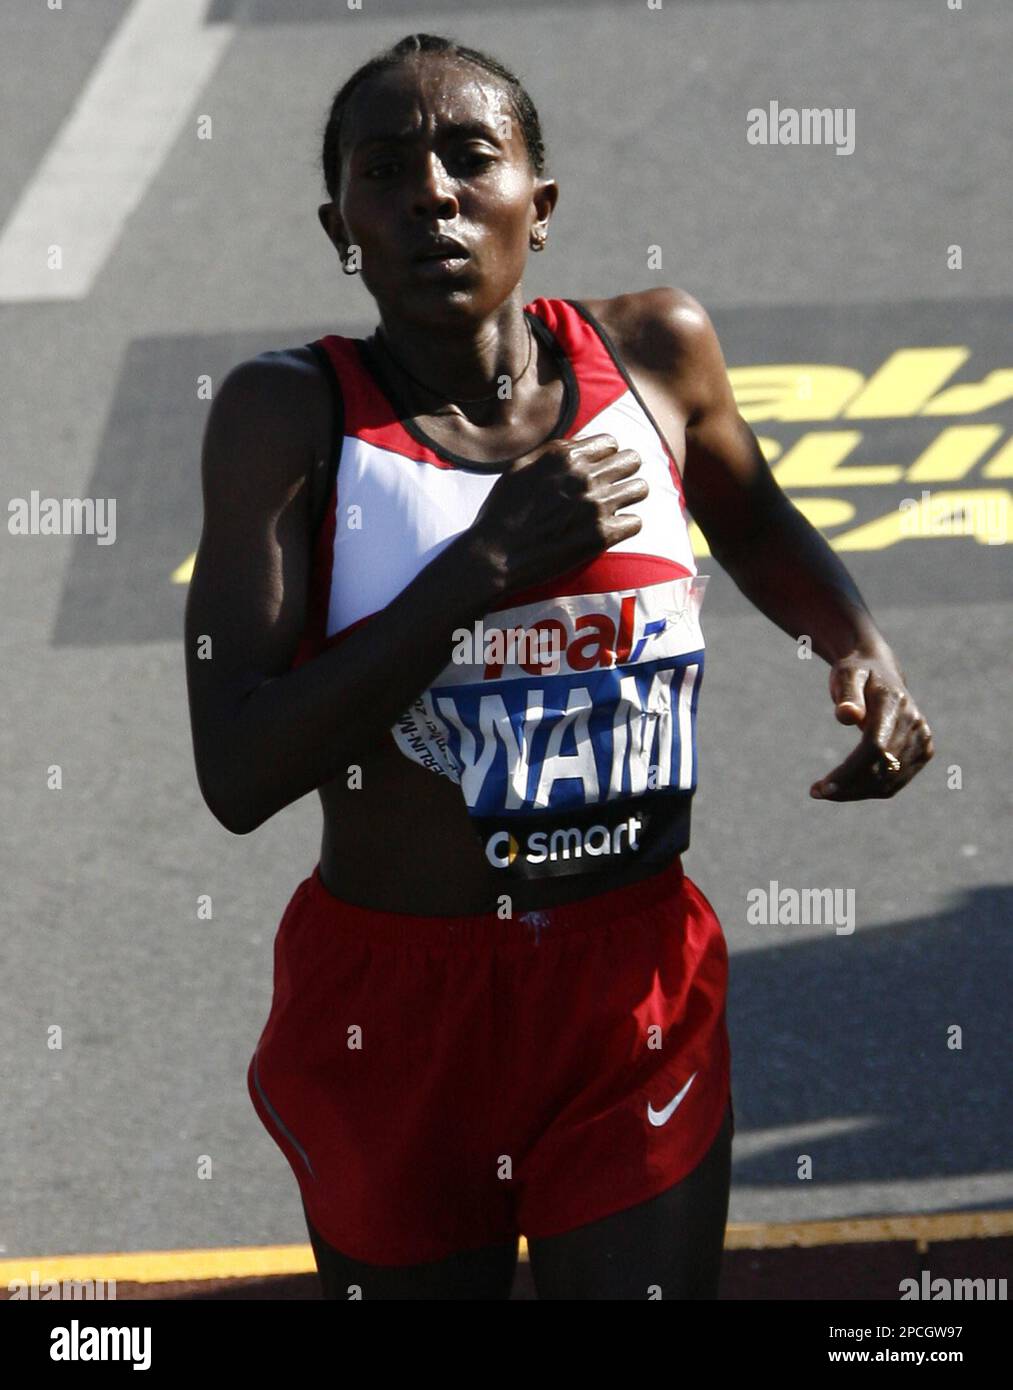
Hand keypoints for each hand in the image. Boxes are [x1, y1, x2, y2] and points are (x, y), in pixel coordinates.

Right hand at [468, 434, 647, 595]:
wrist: (495, 555)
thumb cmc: (503, 511)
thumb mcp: (520, 467)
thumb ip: (553, 452)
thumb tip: (580, 445)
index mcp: (565, 456)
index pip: (610, 443)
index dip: (606, 456)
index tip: (599, 470)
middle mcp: (584, 476)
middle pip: (632, 460)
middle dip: (624, 471)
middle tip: (613, 486)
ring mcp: (596, 505)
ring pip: (640, 489)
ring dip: (630, 497)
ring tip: (616, 507)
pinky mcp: (602, 535)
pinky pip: (635, 522)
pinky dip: (625, 526)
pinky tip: (610, 530)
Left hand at [809, 649, 933, 800]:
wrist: (881, 670)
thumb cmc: (856, 673)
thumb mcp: (846, 676)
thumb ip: (847, 695)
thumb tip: (847, 716)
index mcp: (896, 705)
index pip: (874, 748)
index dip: (849, 772)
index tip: (821, 788)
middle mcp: (916, 725)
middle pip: (881, 769)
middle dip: (847, 786)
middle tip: (816, 792)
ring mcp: (923, 740)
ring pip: (889, 782)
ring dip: (856, 793)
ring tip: (825, 791)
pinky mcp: (923, 752)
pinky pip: (895, 782)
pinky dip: (869, 790)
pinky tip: (845, 788)